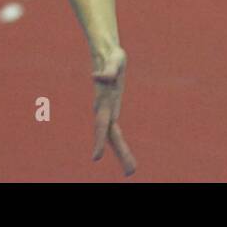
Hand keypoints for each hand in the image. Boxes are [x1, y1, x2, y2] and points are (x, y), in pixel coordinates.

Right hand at [91, 45, 136, 175]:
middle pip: (111, 136)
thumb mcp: (113, 60)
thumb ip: (108, 70)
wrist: (106, 53)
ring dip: (122, 152)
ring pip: (113, 136)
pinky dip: (120, 144)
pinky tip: (124, 154)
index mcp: (105, 103)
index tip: (96, 158)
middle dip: (121, 153)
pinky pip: (115, 131)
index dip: (99, 141)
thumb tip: (97, 76)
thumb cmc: (111, 56)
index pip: (102, 125)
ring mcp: (108, 110)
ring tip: (131, 169)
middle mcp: (105, 109)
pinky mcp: (112, 109)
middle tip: (131, 172)